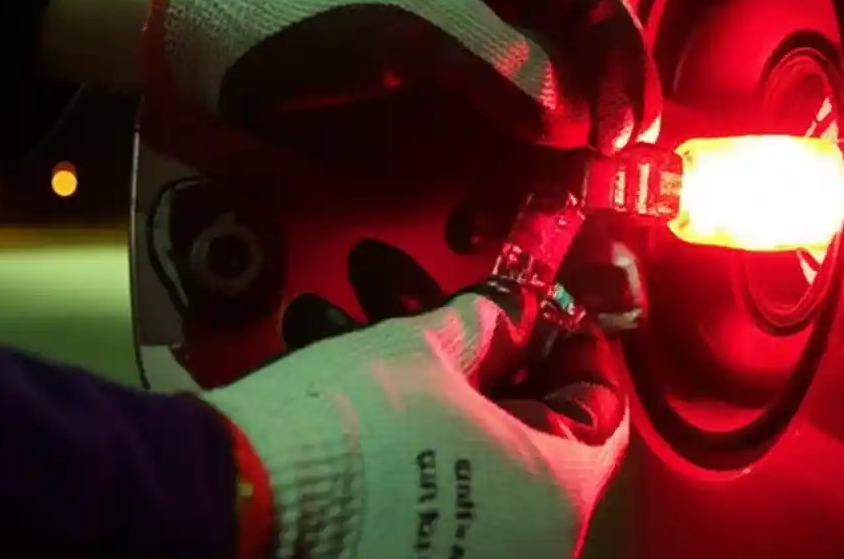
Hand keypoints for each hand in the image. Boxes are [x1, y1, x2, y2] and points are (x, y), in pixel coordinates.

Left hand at [142, 0, 658, 153]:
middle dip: (597, 110)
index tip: (624, 122)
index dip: (617, 54)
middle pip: (571, 53)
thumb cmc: (303, 0)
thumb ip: (495, 61)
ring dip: (554, 155)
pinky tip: (504, 207)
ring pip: (534, 106)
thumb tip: (573, 122)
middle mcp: (484, 4)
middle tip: (609, 171)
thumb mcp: (404, 17)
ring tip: (566, 200)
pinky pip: (485, 143)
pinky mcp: (427, 111)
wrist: (199, 36)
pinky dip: (503, 177)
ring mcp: (456, 59)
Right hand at [202, 280, 627, 558]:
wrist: (243, 502)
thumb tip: (523, 308)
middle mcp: (533, 545)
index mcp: (558, 491)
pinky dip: (432, 458)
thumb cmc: (354, 421)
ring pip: (488, 472)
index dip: (577, 350)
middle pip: (542, 444)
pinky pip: (449, 507)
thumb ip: (494, 322)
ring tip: (413, 354)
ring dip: (457, 410)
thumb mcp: (428, 349)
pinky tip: (393, 412)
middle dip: (508, 377)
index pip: (600, 411)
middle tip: (479, 328)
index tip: (549, 314)